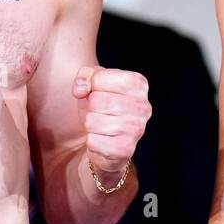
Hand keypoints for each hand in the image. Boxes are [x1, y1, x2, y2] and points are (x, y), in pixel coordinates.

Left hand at [72, 65, 150, 179]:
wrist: (109, 140)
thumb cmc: (103, 106)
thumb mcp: (94, 82)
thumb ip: (86, 74)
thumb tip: (80, 90)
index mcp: (138, 84)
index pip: (99, 78)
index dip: (92, 86)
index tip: (99, 92)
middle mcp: (142, 106)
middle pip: (96, 100)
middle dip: (91, 107)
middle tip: (100, 112)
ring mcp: (136, 129)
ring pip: (93, 121)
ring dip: (90, 124)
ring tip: (101, 125)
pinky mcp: (125, 149)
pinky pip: (93, 141)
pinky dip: (92, 141)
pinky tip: (103, 139)